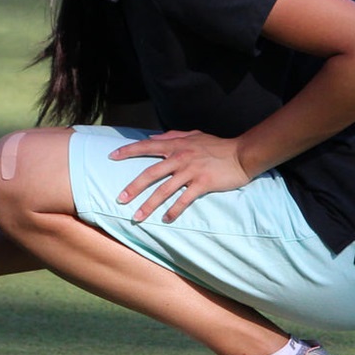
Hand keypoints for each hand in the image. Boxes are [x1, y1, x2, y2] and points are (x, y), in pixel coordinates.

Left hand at [108, 130, 252, 222]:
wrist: (242, 154)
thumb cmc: (217, 145)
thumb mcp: (194, 135)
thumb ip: (172, 136)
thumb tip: (153, 137)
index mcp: (176, 145)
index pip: (147, 147)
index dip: (128, 151)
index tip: (112, 157)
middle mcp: (180, 157)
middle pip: (150, 173)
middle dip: (133, 187)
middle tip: (120, 199)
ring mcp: (191, 171)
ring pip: (164, 190)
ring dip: (149, 205)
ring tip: (137, 216)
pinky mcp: (203, 183)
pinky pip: (184, 199)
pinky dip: (174, 210)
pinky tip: (166, 219)